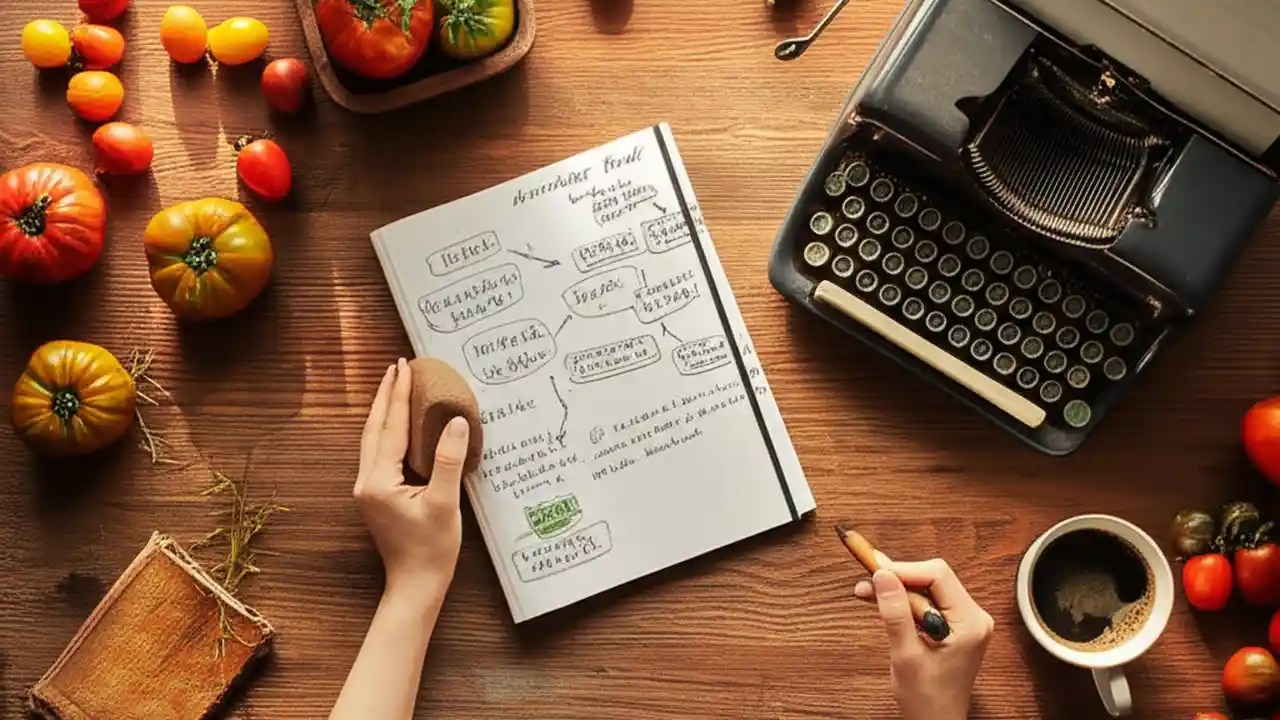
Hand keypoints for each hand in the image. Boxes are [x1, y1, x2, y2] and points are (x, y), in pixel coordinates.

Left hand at [355, 358, 470, 599]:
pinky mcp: (377, 495)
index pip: (391, 427)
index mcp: (379, 481)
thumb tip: (455, 421)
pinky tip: (398, 424)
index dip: (400, 396)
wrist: (416, 585)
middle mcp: (367, 481)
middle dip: (386, 396)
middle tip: (397, 367)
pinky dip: (388, 430)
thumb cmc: (432, 549)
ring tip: (395, 386)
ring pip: (373, 439)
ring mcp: (369, 489)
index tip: (406, 368)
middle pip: (375, 428)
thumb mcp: (445, 503)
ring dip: (384, 411)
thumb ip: (448, 460)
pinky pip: (379, 452)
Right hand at [854, 557, 993, 719]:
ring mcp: (965, 621)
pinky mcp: (954, 625)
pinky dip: (903, 602)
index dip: (903, 570)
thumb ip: (895, 613)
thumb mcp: (905, 655)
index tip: (874, 572)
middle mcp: (973, 617)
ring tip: (869, 594)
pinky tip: (884, 604)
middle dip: (897, 579)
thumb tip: (882, 575)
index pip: (937, 575)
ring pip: (927, 588)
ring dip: (897, 590)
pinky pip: (927, 601)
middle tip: (866, 583)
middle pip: (932, 578)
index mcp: (970, 623)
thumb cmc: (927, 700)